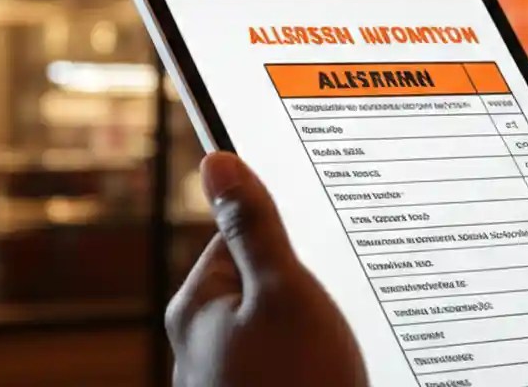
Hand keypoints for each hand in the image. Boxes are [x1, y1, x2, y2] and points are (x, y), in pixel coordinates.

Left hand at [168, 152, 366, 386]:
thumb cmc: (296, 386)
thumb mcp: (283, 292)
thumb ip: (254, 226)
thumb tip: (217, 162)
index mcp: (196, 305)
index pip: (239, 237)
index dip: (286, 242)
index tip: (317, 256)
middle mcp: (201, 343)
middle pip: (263, 282)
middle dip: (305, 291)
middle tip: (328, 311)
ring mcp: (228, 377)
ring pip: (281, 327)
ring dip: (313, 331)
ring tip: (331, 349)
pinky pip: (288, 363)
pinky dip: (313, 363)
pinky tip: (331, 373)